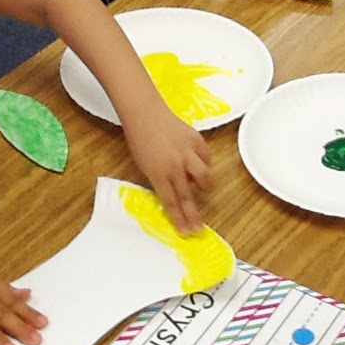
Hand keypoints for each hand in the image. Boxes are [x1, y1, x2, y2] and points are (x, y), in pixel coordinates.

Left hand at [126, 110, 212, 232]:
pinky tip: (201, 164)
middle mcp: (175, 166)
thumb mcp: (143, 166)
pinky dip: (205, 162)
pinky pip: (206, 157)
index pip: (171, 202)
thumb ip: (158, 180)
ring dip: (205, 185)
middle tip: (198, 228)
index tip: (186, 230)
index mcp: (159, 174)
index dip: (179, 219)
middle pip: (187, 196)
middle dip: (193, 215)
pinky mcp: (196, 140)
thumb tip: (171, 192)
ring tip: (204, 189)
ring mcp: (188, 153)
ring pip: (204, 176)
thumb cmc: (139, 139)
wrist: (145, 114)